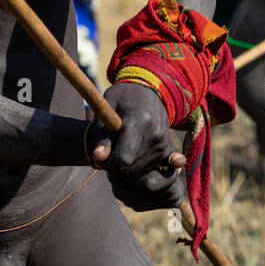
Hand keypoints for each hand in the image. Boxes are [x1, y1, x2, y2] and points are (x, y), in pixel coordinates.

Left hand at [87, 82, 185, 210]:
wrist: (147, 92)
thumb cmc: (121, 98)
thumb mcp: (107, 108)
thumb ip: (102, 135)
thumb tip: (98, 159)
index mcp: (139, 121)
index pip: (123, 158)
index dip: (107, 163)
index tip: (99, 157)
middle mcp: (155, 134)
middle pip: (131, 168)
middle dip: (115, 167)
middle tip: (107, 152)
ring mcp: (162, 143)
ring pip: (139, 172)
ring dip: (126, 168)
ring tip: (118, 149)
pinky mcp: (166, 149)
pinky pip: (151, 170)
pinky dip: (138, 168)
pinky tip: (133, 158)